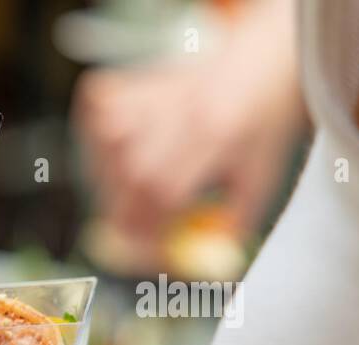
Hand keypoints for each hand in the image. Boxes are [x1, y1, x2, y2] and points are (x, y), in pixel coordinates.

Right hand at [72, 0, 302, 246]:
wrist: (260, 63)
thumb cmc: (262, 126)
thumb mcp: (260, 179)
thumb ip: (231, 225)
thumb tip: (202, 266)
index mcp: (218, 132)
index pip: (165, 190)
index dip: (149, 230)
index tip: (149, 253)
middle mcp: (181, 109)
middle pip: (130, 174)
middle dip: (125, 214)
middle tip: (136, 230)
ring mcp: (152, 92)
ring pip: (107, 146)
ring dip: (110, 177)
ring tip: (133, 186)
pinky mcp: (132, 81)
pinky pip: (96, 115)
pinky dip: (98, 138)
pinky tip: (123, 148)